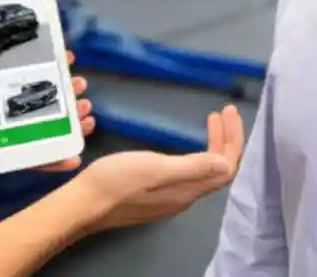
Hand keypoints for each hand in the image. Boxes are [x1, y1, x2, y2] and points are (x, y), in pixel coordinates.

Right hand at [76, 104, 244, 233]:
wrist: (83, 204)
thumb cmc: (116, 182)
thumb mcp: (156, 169)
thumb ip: (193, 166)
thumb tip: (227, 163)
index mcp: (187, 190)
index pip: (226, 167)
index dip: (233, 140)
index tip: (229, 113)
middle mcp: (183, 197)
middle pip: (217, 169)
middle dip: (225, 139)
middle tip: (223, 113)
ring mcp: (169, 198)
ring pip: (203, 171)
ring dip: (211, 145)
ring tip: (211, 122)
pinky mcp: (156, 197)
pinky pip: (189, 174)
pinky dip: (196, 154)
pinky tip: (187, 147)